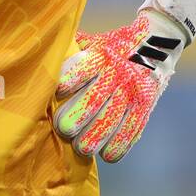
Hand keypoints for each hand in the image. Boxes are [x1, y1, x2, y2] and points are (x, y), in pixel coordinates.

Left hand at [53, 11, 185, 162]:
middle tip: (64, 129)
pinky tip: (106, 154)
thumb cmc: (110, 47)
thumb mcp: (92, 41)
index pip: (82, 69)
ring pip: (112, 120)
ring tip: (81, 148)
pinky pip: (132, 130)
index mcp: (101, 55)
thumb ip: (70, 49)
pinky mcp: (144, 107)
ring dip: (94, 138)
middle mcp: (117, 73)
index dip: (66, 82)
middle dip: (76, 119)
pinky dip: (119, 145)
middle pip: (94, 100)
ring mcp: (132, 92)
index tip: (57, 92)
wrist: (155, 45)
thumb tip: (40, 58)